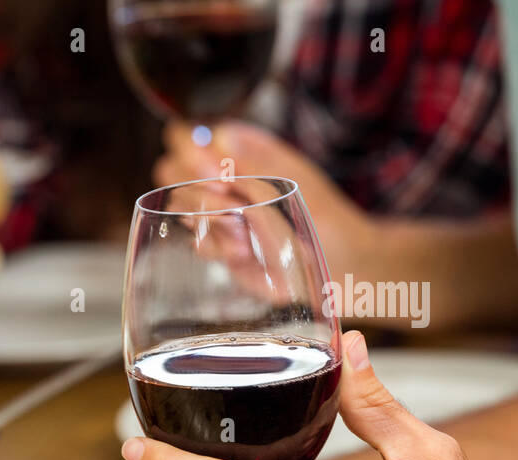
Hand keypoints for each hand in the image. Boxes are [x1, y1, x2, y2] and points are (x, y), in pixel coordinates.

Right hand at [153, 120, 380, 307]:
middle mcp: (225, 179)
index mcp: (242, 149)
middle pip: (173, 172)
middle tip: (228, 206)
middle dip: (196, 191)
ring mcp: (219, 214)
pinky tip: (242, 251)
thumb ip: (243, 164)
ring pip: (181, 209)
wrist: (344, 265)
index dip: (189, 152)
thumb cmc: (325, 216)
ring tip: (242, 233)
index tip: (212, 173)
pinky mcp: (221, 247)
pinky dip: (216, 248)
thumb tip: (204, 143)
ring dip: (208, 220)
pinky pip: (199, 243)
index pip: (190, 136)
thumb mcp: (288, 180)